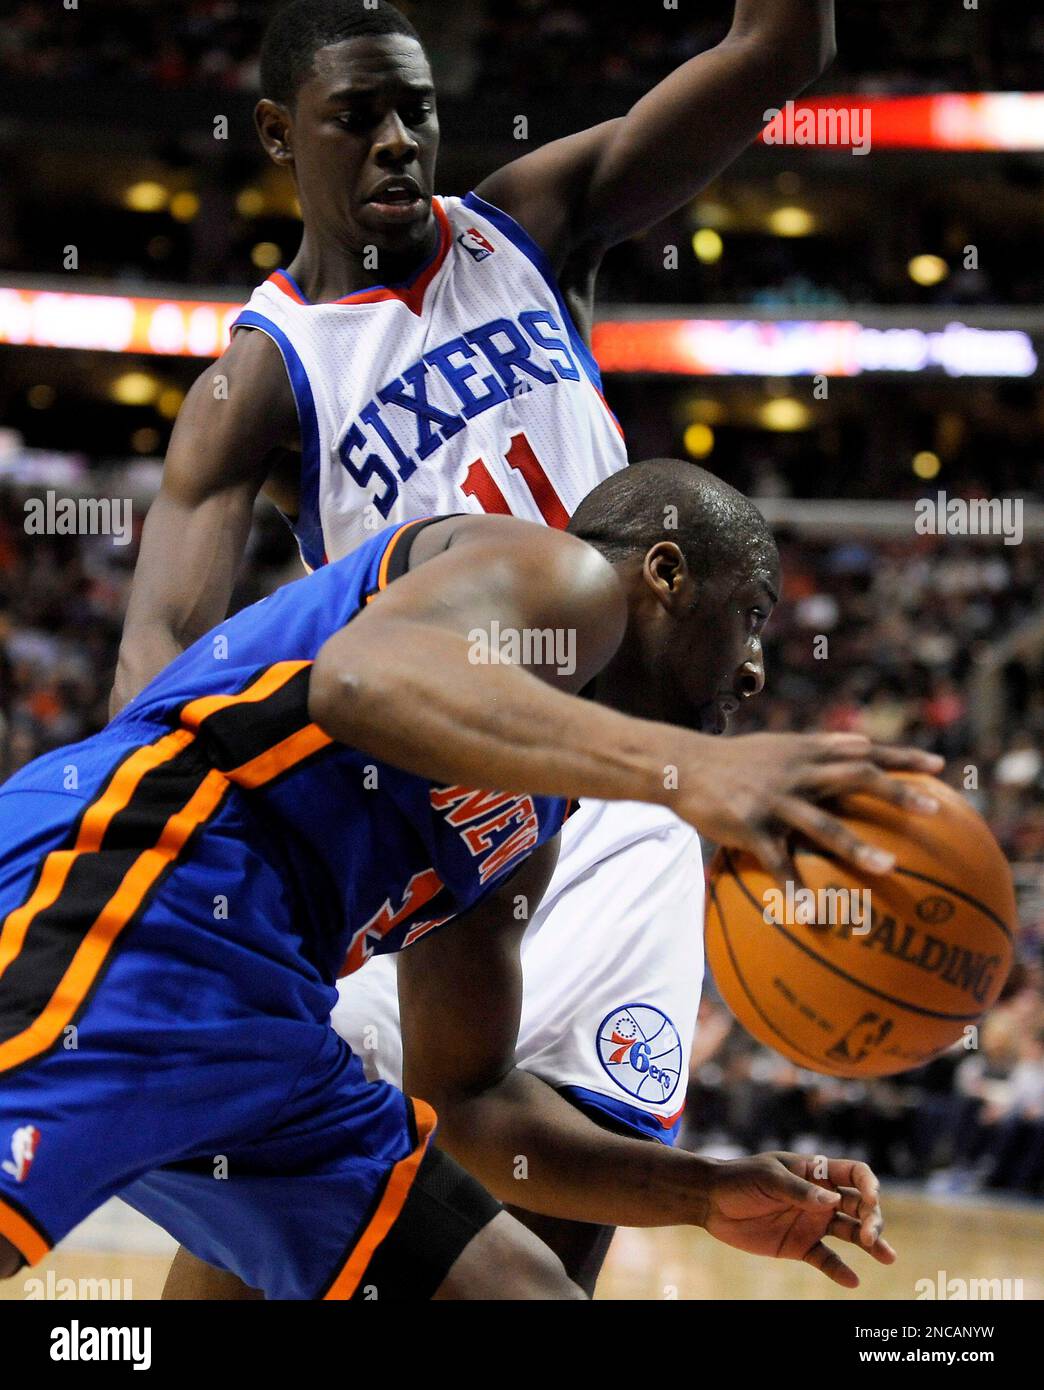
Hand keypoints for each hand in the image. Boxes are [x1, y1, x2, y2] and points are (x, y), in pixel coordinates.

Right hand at [675, 731, 943, 881]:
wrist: (681, 766)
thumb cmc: (735, 760)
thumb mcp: (778, 745)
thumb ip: (819, 749)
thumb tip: (863, 745)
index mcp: (806, 751)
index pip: (863, 748)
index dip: (901, 755)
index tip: (940, 765)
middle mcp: (796, 771)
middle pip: (855, 778)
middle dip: (896, 792)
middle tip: (934, 810)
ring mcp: (773, 800)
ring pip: (822, 824)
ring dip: (857, 846)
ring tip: (889, 867)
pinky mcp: (750, 827)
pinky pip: (778, 863)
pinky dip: (797, 890)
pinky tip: (815, 916)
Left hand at [698, 1151, 895, 1288]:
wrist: (711, 1201)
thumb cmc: (740, 1179)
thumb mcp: (768, 1178)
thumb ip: (800, 1190)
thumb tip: (834, 1201)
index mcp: (814, 1172)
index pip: (853, 1174)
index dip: (868, 1184)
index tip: (870, 1198)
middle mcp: (820, 1198)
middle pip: (859, 1206)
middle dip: (872, 1218)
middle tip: (870, 1234)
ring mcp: (812, 1222)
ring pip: (850, 1233)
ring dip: (870, 1243)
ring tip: (887, 1256)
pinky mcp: (800, 1246)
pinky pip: (826, 1259)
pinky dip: (840, 1270)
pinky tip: (852, 1280)